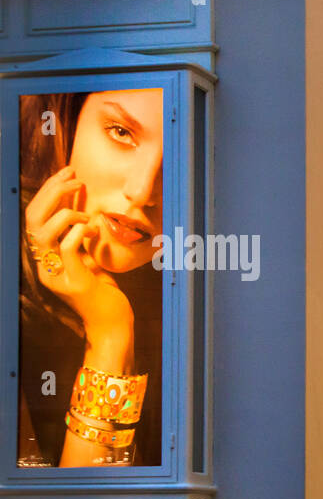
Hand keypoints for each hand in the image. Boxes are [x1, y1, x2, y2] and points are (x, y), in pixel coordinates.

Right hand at [26, 168, 134, 367]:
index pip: (35, 217)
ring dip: (65, 213)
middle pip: (33, 219)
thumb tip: (80, 207)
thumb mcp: (89, 258)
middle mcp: (44, 265)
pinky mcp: (74, 283)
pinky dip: (79, 232)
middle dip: (52, 191)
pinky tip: (92, 228)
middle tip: (75, 177)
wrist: (113, 325)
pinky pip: (68, 249)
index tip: (68, 173)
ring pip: (43, 232)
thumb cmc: (104, 292)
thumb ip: (80, 237)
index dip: (48, 192)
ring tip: (86, 213)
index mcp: (44, 258)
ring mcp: (56, 275)